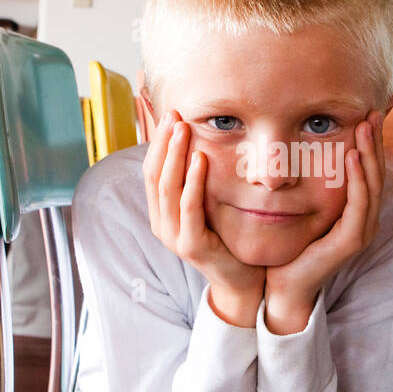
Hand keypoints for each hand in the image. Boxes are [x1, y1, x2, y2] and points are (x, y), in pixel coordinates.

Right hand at [143, 109, 265, 325]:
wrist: (242, 279)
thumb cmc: (227, 237)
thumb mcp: (209, 203)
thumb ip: (199, 179)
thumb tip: (199, 141)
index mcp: (161, 211)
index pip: (151, 169)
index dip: (157, 140)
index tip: (169, 112)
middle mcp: (161, 223)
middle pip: (154, 174)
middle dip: (163, 142)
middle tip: (175, 114)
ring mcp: (172, 235)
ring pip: (166, 188)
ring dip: (174, 155)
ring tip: (183, 129)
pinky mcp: (190, 245)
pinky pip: (188, 207)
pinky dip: (192, 181)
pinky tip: (200, 158)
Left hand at [263, 109, 386, 332]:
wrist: (281, 285)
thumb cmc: (290, 244)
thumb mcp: (301, 203)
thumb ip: (307, 179)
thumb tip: (300, 145)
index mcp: (356, 209)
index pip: (370, 167)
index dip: (373, 139)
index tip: (372, 108)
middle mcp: (364, 218)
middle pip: (376, 171)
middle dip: (376, 139)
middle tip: (374, 108)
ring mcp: (361, 231)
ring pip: (372, 184)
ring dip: (370, 153)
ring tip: (366, 125)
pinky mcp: (351, 242)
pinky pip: (358, 205)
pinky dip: (358, 180)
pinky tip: (353, 158)